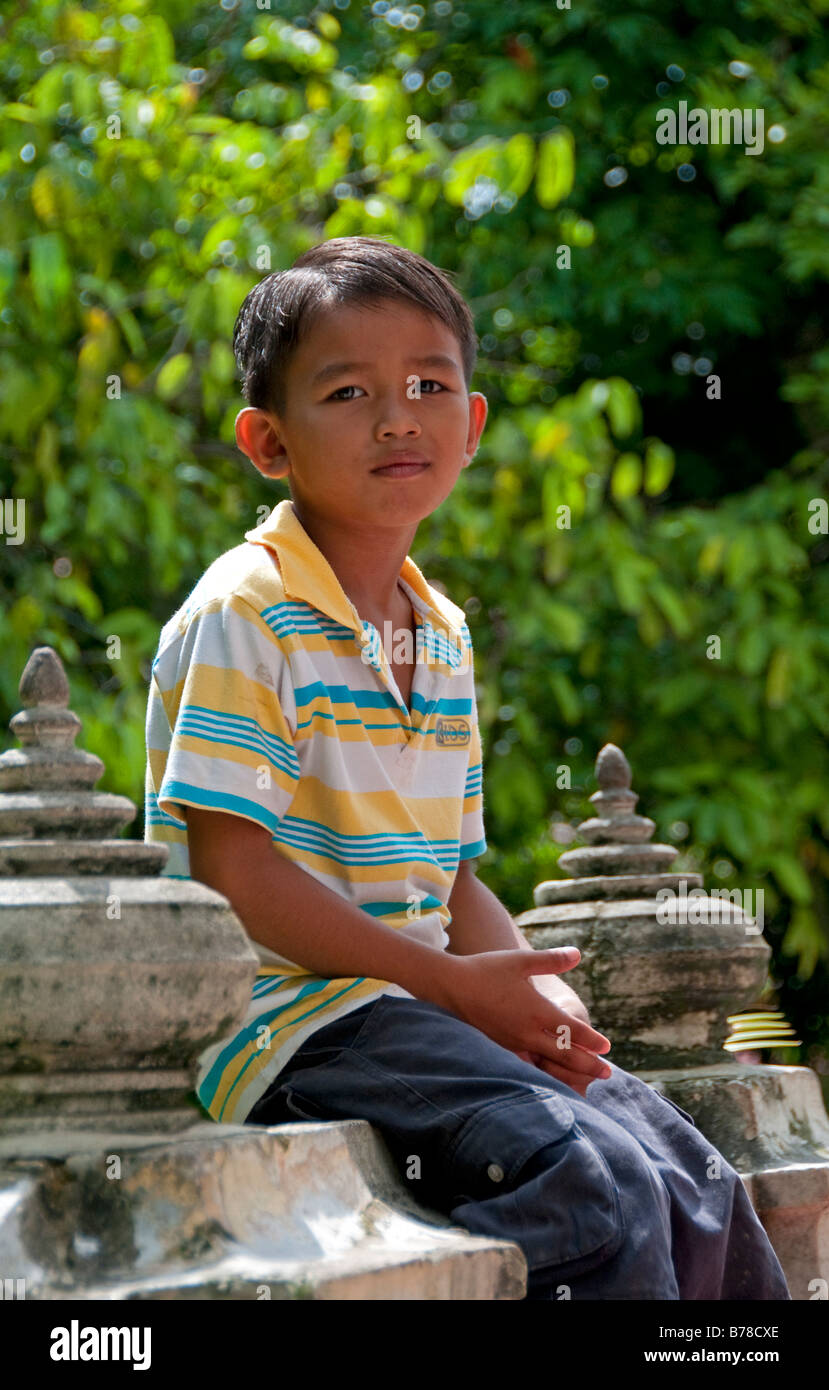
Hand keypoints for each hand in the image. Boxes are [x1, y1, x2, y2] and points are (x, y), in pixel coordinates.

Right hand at [439, 947, 612, 1097]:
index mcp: (536, 1010)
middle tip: (608, 1073)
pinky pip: (528, 1066)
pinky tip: (550, 1078)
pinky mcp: (501, 1049)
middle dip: (589, 1065)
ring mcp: (513, 1044)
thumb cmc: (486, 970)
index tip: (607, 1047)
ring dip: (569, 1073)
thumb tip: (578, 954)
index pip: (572, 1031)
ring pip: (548, 1065)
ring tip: (585, 1081)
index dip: (592, 1040)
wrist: (451, 987)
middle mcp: (527, 1032)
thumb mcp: (520, 960)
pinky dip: (544, 1074)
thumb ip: (551, 960)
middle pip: (565, 1054)